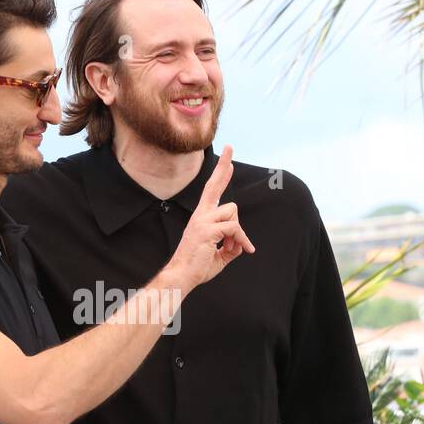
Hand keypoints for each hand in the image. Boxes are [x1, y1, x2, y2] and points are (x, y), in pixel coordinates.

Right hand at [165, 145, 253, 290]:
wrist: (182, 276)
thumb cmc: (197, 267)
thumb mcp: (219, 255)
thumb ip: (230, 245)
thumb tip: (241, 244)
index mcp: (201, 217)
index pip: (212, 190)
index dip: (221, 174)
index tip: (228, 160)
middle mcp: (200, 214)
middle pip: (214, 185)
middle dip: (223, 166)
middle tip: (229, 146)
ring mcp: (203, 220)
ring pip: (232, 212)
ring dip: (238, 231)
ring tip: (231, 247)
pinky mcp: (208, 230)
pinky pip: (234, 228)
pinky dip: (240, 240)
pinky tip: (236, 249)